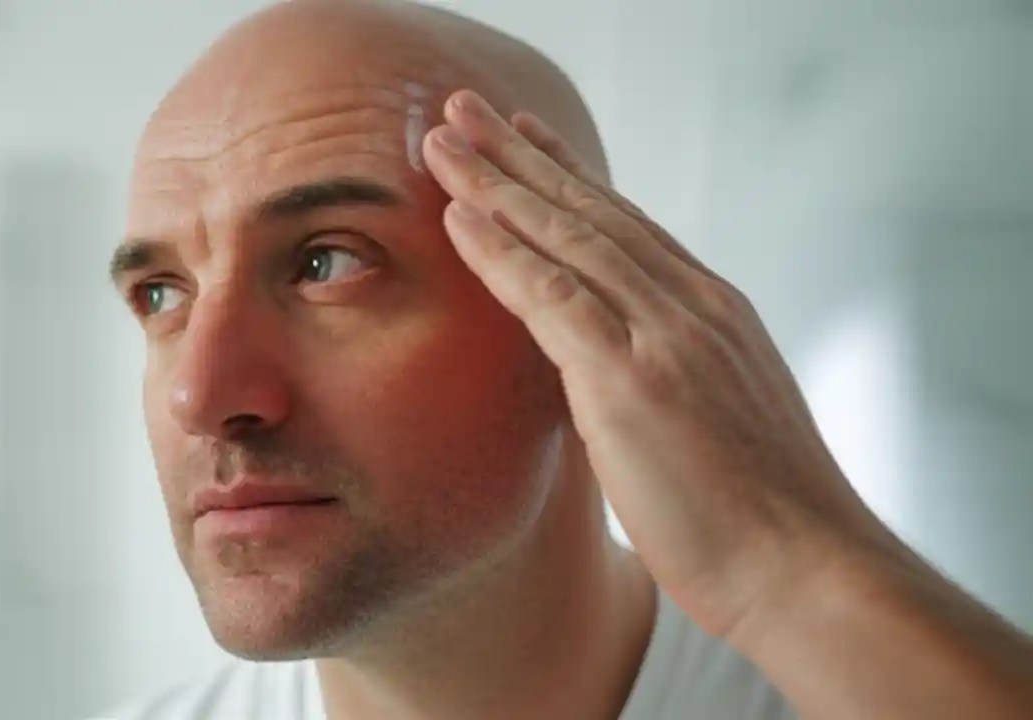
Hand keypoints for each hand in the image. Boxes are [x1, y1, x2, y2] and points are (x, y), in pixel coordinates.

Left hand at [421, 89, 891, 638]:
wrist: (808, 570)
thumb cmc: (760, 516)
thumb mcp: (718, 420)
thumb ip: (668, 376)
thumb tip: (612, 371)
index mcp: (712, 313)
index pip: (627, 225)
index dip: (568, 177)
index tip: (526, 140)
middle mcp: (691, 305)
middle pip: (590, 210)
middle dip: (519, 156)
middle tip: (464, 111)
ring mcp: (664, 336)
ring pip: (566, 235)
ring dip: (495, 182)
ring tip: (442, 139)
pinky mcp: (632, 379)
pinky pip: (551, 295)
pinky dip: (501, 251)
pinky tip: (459, 216)